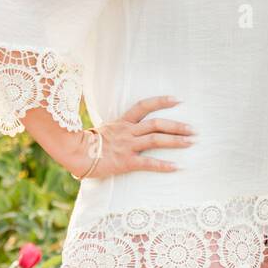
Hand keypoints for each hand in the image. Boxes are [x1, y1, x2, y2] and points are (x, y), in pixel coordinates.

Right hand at [65, 96, 195, 178]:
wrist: (73, 154)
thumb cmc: (86, 144)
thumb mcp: (103, 130)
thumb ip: (116, 129)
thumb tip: (122, 130)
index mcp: (122, 122)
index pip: (144, 106)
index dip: (161, 101)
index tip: (177, 100)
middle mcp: (127, 131)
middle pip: (157, 124)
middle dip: (177, 126)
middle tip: (194, 129)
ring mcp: (127, 146)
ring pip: (156, 139)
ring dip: (176, 141)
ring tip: (191, 142)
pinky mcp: (126, 161)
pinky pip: (148, 163)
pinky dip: (163, 165)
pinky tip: (177, 167)